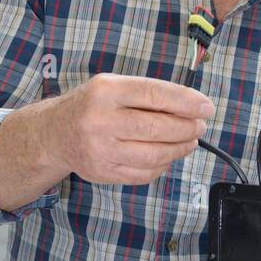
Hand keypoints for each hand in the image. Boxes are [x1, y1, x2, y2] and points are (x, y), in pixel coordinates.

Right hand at [52, 73, 212, 184]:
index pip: (155, 94)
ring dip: (180, 149)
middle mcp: (100, 120)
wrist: (54, 134)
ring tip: (189, 141)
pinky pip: (144, 173)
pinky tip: (167, 155)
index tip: (206, 108)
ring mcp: (100, 150)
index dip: (186, 102)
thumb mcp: (114, 86)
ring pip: (154, 154)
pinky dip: (163, 165)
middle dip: (187, 128)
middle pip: (158, 128)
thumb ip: (149, 94)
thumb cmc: (92, 106)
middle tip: (199, 127)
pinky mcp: (103, 172)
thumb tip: (192, 107)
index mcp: (106, 91)